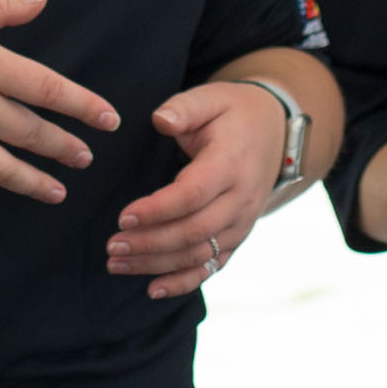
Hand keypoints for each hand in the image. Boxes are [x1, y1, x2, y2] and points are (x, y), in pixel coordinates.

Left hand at [106, 82, 285, 299]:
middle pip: (194, 231)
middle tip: (111, 246)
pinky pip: (213, 266)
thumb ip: (184, 108)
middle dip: (150, 243)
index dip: (157, 210)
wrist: (275, 132)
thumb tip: (160, 120)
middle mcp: (241, 199)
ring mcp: (242, 222)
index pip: (193, 194)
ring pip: (200, 254)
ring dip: (157, 265)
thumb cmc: (233, 113)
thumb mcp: (211, 97)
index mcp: (231, 163)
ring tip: (116, 264)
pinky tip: (153, 290)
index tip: (123, 218)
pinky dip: (184, 282)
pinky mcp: (237, 237)